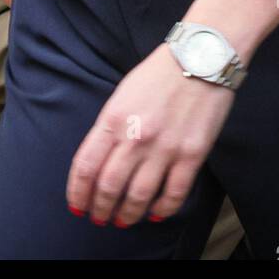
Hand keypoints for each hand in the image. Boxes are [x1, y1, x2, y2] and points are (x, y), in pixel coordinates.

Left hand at [66, 42, 234, 226]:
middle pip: (109, 187)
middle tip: (99, 217)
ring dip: (127, 214)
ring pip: (138, 197)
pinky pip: (174, 194)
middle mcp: (135, 137)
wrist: (200, 57)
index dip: (78, 192)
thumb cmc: (158, 74)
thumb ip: (109, 128)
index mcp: (113, 119)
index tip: (77, 205)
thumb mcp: (122, 94)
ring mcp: (164, 148)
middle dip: (100, 209)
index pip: (86, 166)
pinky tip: (156, 213)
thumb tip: (99, 162)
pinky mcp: (192, 155)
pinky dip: (163, 209)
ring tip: (123, 220)